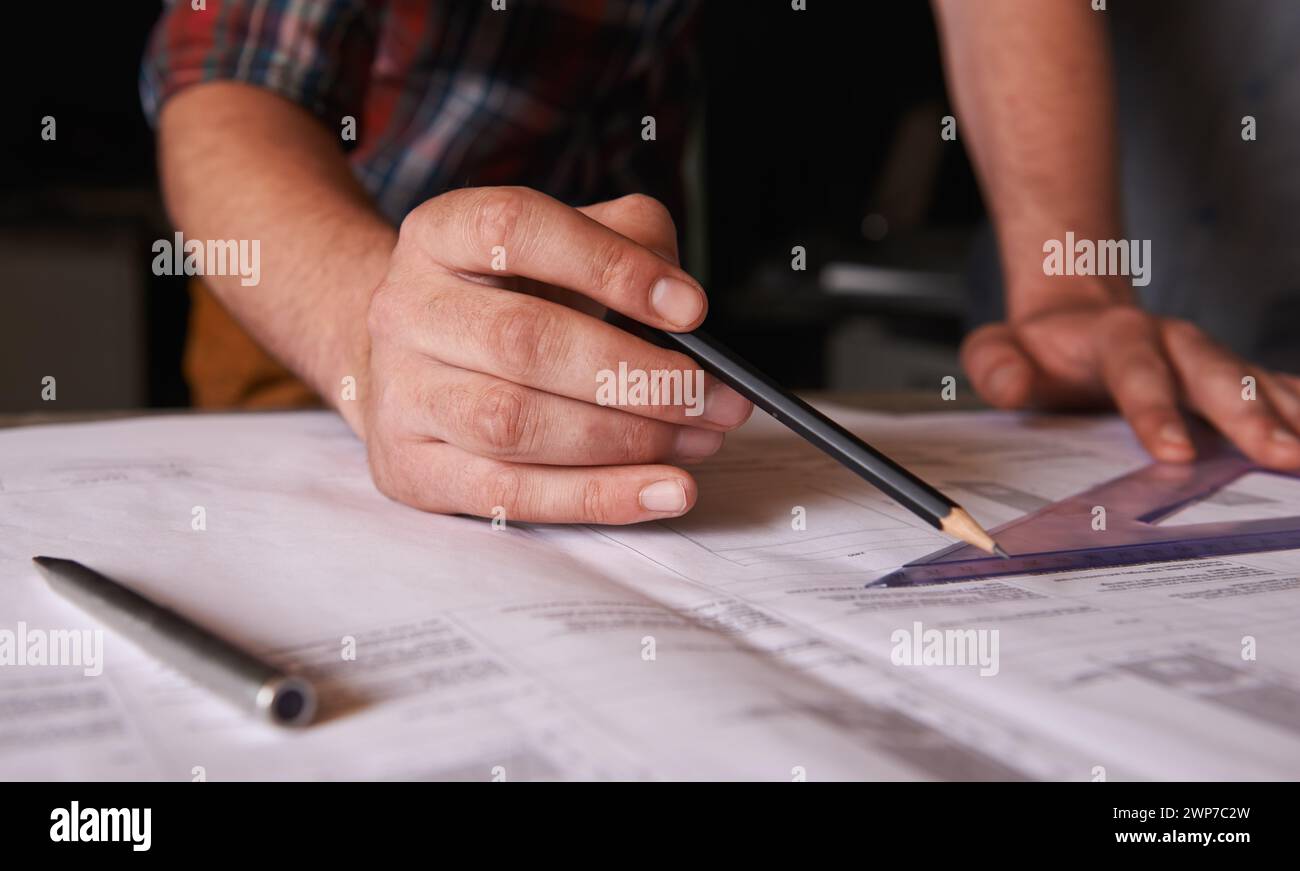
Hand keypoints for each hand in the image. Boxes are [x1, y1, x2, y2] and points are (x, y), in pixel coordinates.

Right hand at [360, 188, 752, 523]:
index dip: (608, 266)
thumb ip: (629, 242)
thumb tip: (683, 308)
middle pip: (523, 341)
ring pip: (515, 424)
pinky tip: (662, 491)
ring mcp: (401, 394)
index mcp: (440, 233)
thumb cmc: (511, 298)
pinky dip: (599, 497)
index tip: (690, 309)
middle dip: (637, 375)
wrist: (419, 361)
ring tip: (697, 439)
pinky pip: (510, 496)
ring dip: (625, 440)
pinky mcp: (411, 470)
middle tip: (714, 396)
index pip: (515, 229)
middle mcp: (406, 309)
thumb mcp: (564, 243)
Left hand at [961, 303, 1299, 468]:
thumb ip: (996, 365)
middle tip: (1282, 456)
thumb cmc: (1037, 347)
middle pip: (1215, 374)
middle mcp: (1174, 341)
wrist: (1074, 316)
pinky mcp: (1230, 376)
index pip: (1138, 373)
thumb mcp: (997, 349)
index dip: (1156, 412)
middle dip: (1250, 416)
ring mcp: (1208, 357)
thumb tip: (1014, 384)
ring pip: (1258, 382)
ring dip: (1293, 416)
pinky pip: (1276, 391)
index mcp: (1116, 336)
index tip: (1175, 454)